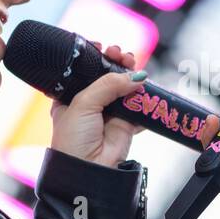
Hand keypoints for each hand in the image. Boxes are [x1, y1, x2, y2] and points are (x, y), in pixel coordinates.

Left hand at [48, 42, 145, 166]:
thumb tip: (134, 75)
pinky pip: (141, 108)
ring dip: (132, 76)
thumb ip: (108, 84)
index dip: (95, 57)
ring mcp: (110, 114)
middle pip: (108, 76)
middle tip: (121, 55)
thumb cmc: (73, 140)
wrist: (87, 171)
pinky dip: (147, 99)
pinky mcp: (127, 125)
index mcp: (71, 97)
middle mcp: (91, 104)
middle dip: (117, 62)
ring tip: (133, 65)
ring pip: (126, 88)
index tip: (102, 47)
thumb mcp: (83, 102)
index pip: (85, 70)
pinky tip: (147, 88)